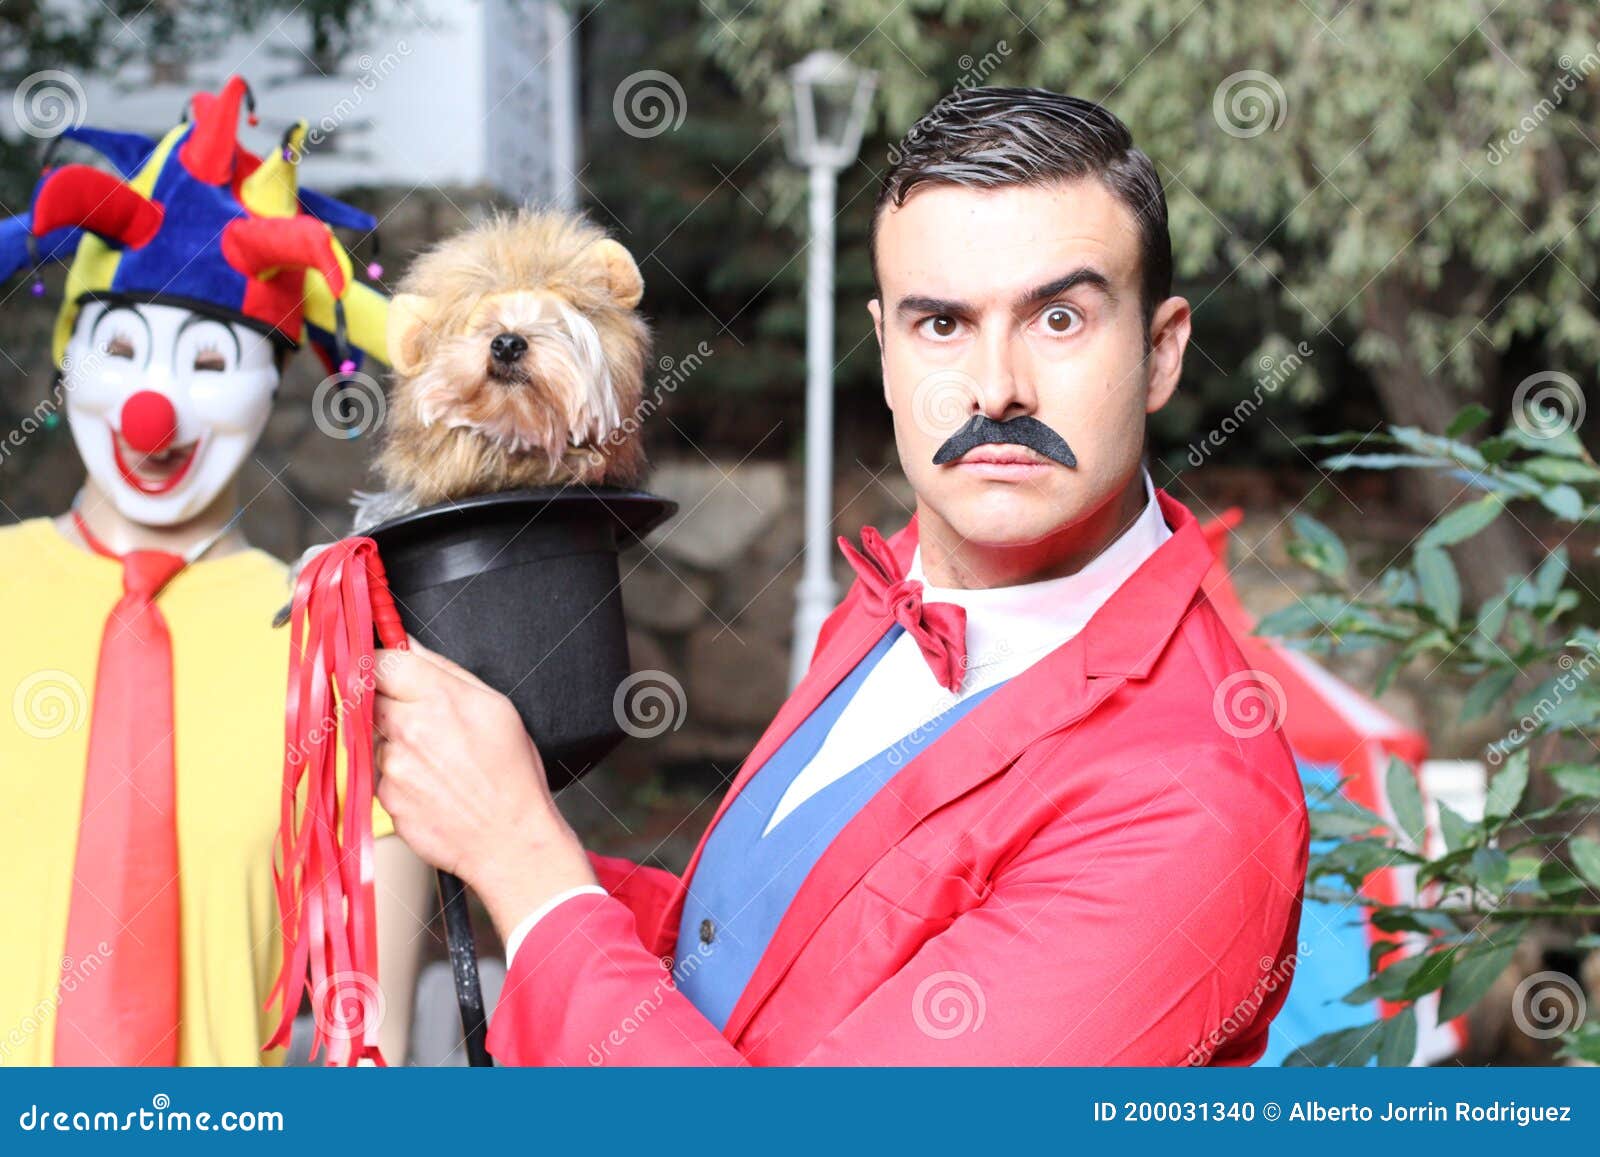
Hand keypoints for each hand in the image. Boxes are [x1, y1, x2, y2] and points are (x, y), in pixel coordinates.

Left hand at [372, 639, 596, 939]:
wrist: (510, 842)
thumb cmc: (512, 775)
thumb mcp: (495, 707)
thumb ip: (444, 669)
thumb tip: (406, 642)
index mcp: (437, 698)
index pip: (378, 660)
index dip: (379, 661)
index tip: (384, 667)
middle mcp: (407, 729)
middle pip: (366, 696)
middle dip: (384, 699)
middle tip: (418, 715)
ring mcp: (391, 767)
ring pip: (373, 736)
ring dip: (393, 739)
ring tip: (437, 758)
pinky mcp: (384, 798)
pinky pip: (379, 772)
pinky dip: (398, 773)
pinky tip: (431, 783)